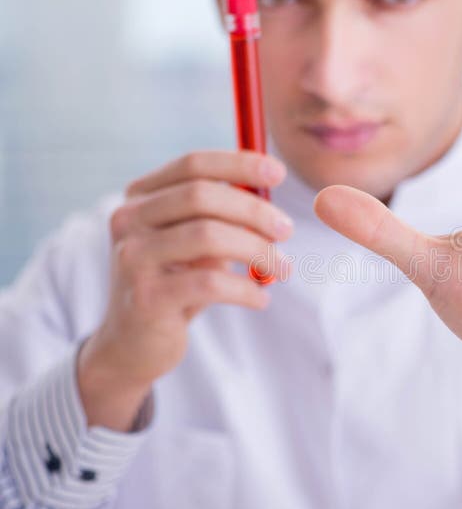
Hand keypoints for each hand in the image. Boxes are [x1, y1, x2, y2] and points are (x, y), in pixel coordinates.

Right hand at [78, 150, 293, 430]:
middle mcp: (128, 221)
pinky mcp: (145, 298)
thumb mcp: (198, 242)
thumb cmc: (177, 283)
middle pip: (202, 195)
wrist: (134, 344)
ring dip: (257, 250)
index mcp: (140, 198)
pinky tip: (260, 299)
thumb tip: (269, 186)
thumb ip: (224, 213)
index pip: (193, 165)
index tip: (279, 172)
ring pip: (208, 236)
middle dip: (254, 210)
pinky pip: (210, 283)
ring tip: (282, 268)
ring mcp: (132, 258)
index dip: (239, 164)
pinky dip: (245, 289)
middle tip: (287, 230)